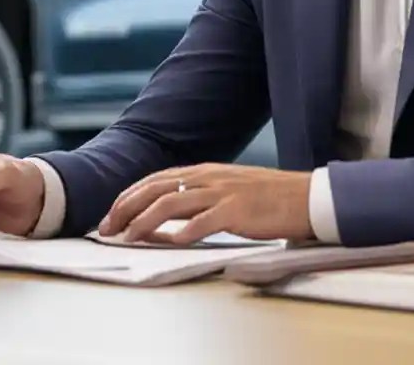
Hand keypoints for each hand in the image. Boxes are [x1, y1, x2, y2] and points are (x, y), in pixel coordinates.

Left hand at [98, 163, 312, 244]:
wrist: (306, 197)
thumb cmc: (267, 198)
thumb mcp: (226, 190)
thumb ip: (197, 199)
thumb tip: (166, 218)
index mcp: (203, 172)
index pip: (154, 180)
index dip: (128, 197)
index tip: (110, 215)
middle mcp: (207, 178)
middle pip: (155, 189)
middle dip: (125, 208)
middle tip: (107, 228)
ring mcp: (222, 193)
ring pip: (172, 202)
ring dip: (145, 220)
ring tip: (129, 236)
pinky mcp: (239, 211)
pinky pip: (206, 221)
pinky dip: (186, 231)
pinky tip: (172, 242)